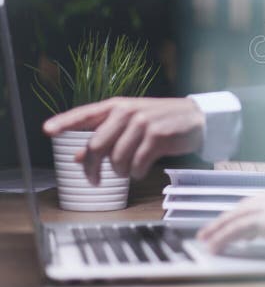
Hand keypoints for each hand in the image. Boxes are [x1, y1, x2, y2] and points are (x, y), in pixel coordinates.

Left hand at [43, 97, 204, 183]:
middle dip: (92, 168)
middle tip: (95, 180)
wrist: (197, 118)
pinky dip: (137, 173)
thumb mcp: (131, 125)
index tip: (47, 130)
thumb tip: (77, 156)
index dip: (64, 122)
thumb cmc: (162, 121)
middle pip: (96, 146)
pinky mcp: (157, 136)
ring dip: (120, 172)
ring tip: (127, 171)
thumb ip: (105, 137)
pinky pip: (137, 164)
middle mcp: (127, 112)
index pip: (85, 113)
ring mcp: (143, 123)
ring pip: (116, 159)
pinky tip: (141, 170)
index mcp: (117, 106)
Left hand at [197, 181, 264, 261]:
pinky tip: (215, 245)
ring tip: (206, 238)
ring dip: (220, 227)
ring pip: (239, 214)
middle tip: (212, 228)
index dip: (249, 212)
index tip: (239, 224)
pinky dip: (224, 236)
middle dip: (228, 217)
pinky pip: (239, 228)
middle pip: (248, 204)